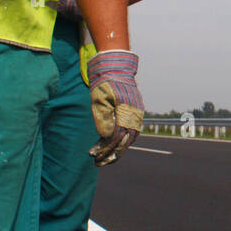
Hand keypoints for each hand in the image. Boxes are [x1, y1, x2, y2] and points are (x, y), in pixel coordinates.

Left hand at [86, 49, 142, 165]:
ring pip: (129, 138)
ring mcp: (137, 114)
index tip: (94, 155)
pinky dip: (121, 140)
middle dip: (112, 154)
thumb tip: (106, 136)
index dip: (105, 148)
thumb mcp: (99, 98)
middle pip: (125, 141)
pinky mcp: (135, 113)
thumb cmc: (105, 82)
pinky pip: (130, 130)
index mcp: (126, 111)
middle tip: (98, 162)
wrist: (117, 67)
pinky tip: (111, 144)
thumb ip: (102, 118)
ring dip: (117, 149)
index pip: (117, 137)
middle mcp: (135, 114)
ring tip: (105, 157)